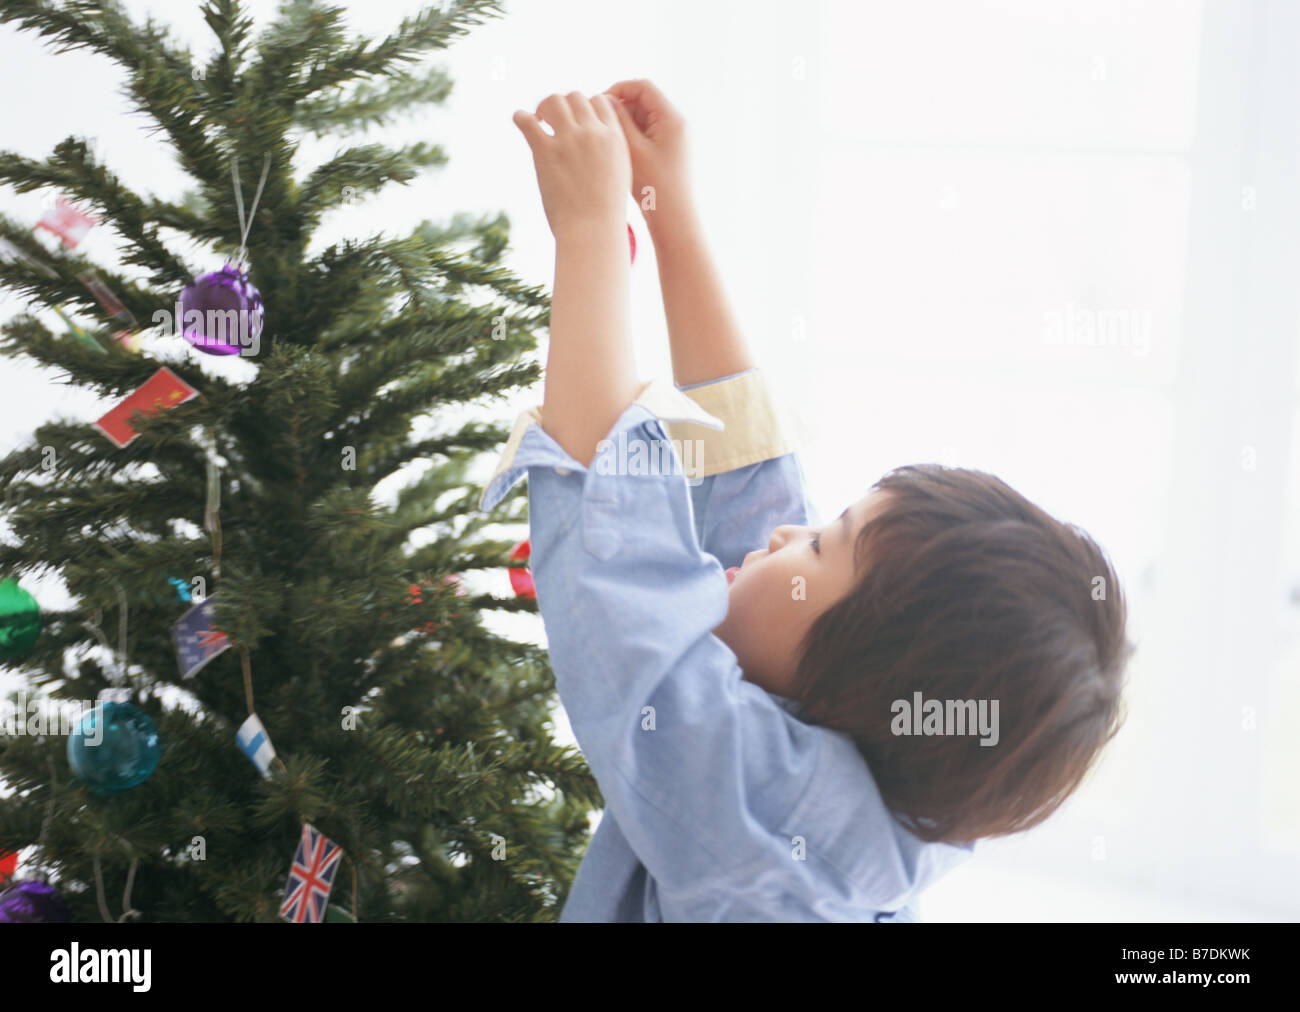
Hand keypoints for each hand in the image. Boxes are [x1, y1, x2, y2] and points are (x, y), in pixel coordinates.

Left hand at [512, 91, 630, 238]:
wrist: (593, 231)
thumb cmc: (605, 212)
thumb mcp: (619, 176)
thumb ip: (608, 154)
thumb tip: (594, 148)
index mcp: (614, 138)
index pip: (599, 101)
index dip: (585, 106)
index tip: (576, 119)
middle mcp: (593, 133)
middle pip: (575, 97)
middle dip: (563, 105)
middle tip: (552, 120)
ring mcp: (569, 140)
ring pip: (553, 101)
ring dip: (543, 108)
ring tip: (539, 122)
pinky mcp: (546, 152)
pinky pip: (527, 121)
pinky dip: (521, 117)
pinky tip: (520, 121)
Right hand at [604, 79, 693, 228]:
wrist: (674, 219)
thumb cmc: (655, 187)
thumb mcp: (631, 149)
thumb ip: (617, 120)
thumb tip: (604, 100)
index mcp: (672, 118)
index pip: (643, 87)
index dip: (618, 90)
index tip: (598, 104)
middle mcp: (676, 124)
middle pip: (642, 101)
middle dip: (619, 108)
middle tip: (598, 123)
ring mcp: (673, 138)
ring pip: (642, 118)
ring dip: (623, 124)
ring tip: (606, 141)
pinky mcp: (668, 151)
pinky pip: (646, 134)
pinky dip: (630, 137)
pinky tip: (616, 152)